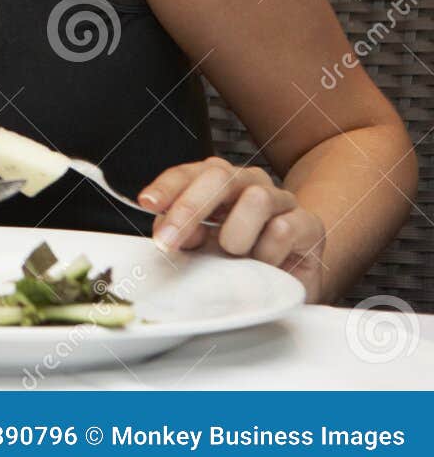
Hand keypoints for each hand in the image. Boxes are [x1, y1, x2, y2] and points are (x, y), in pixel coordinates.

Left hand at [139, 156, 325, 299]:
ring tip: (234, 255)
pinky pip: (283, 229)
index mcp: (217, 182)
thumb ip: (182, 235)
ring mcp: (282, 200)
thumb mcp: (201, 249)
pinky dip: (266, 253)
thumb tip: (168, 232)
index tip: (147, 204)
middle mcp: (249, 182)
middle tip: (170, 242)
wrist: (288, 284)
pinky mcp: (309, 224)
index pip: (189, 173)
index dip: (167, 187)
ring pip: (256, 198)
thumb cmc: (239, 262)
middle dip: (190, 208)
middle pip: (219, 175)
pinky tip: (264, 264)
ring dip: (236, 235)